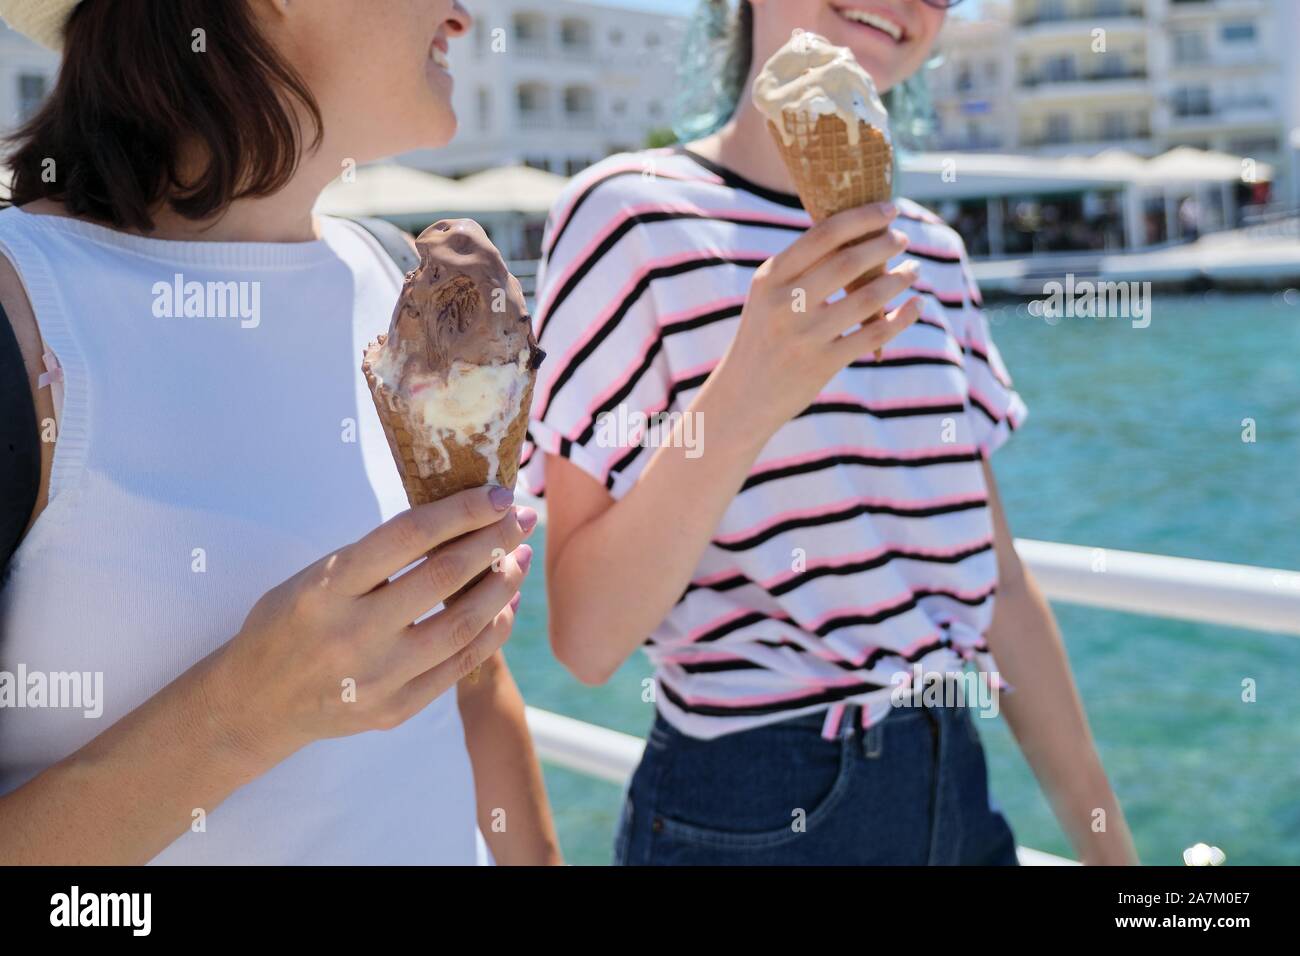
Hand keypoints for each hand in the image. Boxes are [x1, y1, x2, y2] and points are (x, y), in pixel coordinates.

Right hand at [207, 486, 535, 761]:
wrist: (258, 702)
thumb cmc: (291, 622)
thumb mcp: (315, 576)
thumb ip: (376, 556)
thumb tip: (456, 520)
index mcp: (327, 588)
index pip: (408, 536)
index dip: (461, 511)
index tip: (498, 494)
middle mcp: (353, 633)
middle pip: (444, 577)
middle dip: (494, 541)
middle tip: (523, 518)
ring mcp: (377, 677)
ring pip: (462, 625)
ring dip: (502, 586)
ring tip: (520, 559)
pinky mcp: (396, 709)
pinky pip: (460, 665)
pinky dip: (491, 632)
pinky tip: (505, 606)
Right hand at [713, 202, 922, 437]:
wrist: (742, 396)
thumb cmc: (764, 337)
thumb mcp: (769, 297)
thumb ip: (802, 267)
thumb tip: (858, 230)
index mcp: (769, 278)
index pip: (823, 235)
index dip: (862, 217)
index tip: (890, 208)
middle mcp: (784, 303)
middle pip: (848, 262)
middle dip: (884, 244)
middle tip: (902, 237)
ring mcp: (804, 336)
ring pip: (868, 298)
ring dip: (899, 279)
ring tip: (913, 269)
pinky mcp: (823, 364)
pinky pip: (874, 334)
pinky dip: (903, 317)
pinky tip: (916, 305)